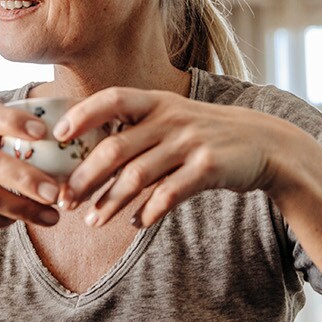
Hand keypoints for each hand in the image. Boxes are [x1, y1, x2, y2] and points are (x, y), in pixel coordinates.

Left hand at [55, 88, 301, 226]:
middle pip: (115, 148)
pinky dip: (147, 212)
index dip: (82, 114)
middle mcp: (171, 119)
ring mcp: (190, 143)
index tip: (57, 135)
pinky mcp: (208, 169)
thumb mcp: (174, 118)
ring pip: (137, 176)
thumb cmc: (206, 134)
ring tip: (92, 221)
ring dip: (109, 202)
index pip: (112, 99)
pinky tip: (135, 223)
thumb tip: (87, 155)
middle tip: (65, 199)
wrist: (264, 144)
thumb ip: (138, 130)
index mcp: (157, 102)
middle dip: (85, 177)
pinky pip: (168, 195)